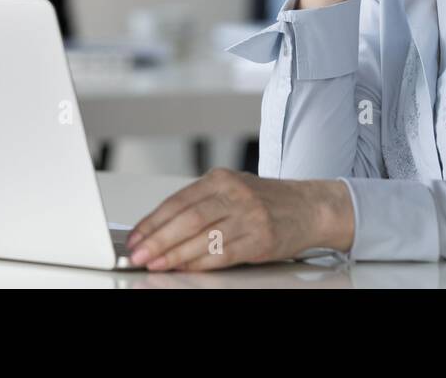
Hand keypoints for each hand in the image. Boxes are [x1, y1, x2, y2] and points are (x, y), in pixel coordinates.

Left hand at [125, 168, 353, 270]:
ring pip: (202, 237)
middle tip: (138, 254)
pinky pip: (223, 254)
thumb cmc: (268, 200)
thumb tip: (159, 229)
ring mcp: (249, 215)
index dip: (152, 222)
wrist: (311, 207)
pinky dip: (200, 263)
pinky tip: (185, 268)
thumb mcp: (233, 189)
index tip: (134, 238)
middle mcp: (235, 193)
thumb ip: (200, 204)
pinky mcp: (260, 238)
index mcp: (221, 178)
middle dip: (157, 239)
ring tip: (156, 264)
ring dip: (174, 255)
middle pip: (186, 218)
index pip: (177, 201)